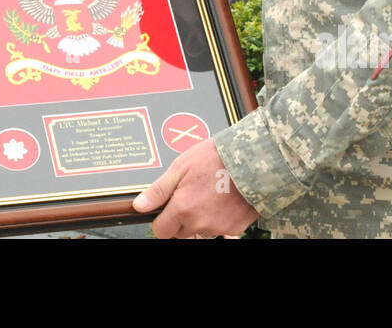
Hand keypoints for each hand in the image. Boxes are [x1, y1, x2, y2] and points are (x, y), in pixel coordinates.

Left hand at [132, 138, 257, 237]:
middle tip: (190, 196)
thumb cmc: (215, 158)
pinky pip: (220, 230)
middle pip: (181, 233)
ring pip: (201, 231)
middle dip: (181, 219)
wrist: (251, 159)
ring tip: (208, 195)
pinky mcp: (235, 228)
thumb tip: (140, 206)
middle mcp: (199, 223)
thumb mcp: (181, 168)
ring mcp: (218, 228)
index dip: (161, 220)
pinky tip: (221, 201)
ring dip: (200, 220)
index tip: (166, 210)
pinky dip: (218, 219)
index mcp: (182, 209)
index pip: (161, 231)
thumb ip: (159, 191)